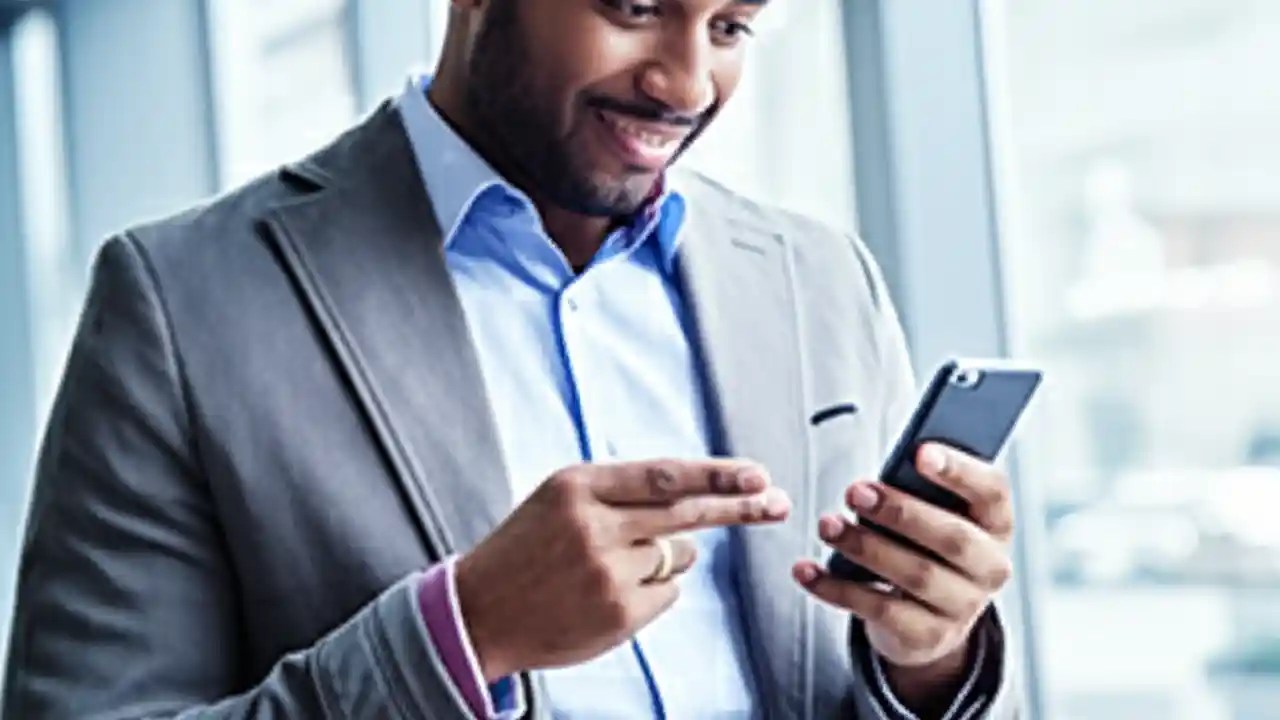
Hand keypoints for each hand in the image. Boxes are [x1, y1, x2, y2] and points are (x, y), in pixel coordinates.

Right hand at [457, 459, 790, 681]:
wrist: (480, 611)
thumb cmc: (526, 549)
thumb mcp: (559, 499)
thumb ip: (618, 491)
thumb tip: (695, 495)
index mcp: (577, 486)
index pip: (664, 474)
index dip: (715, 473)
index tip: (755, 472)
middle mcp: (595, 525)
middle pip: (687, 511)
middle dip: (739, 505)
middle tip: (776, 500)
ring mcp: (608, 572)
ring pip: (678, 555)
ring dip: (666, 556)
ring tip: (613, 565)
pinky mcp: (619, 613)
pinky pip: (667, 592)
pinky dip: (652, 590)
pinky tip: (609, 594)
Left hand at [793, 443, 1013, 670]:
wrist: (931, 621)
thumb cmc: (926, 547)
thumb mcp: (934, 516)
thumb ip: (920, 492)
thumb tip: (878, 478)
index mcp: (996, 524)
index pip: (990, 492)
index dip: (959, 471)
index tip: (920, 452)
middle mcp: (990, 568)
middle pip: (952, 538)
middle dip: (900, 512)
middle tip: (855, 491)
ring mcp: (962, 607)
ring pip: (915, 575)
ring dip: (864, 546)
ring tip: (827, 525)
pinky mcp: (926, 637)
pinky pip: (878, 610)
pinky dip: (837, 588)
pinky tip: (807, 570)